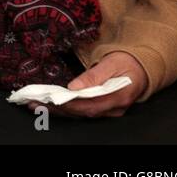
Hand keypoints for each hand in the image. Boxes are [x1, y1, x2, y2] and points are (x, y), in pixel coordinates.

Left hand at [31, 51, 149, 118]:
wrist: (142, 68)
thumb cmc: (128, 62)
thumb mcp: (112, 63)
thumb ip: (94, 76)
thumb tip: (74, 87)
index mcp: (119, 98)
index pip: (90, 106)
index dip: (70, 105)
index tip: (51, 100)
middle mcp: (113, 109)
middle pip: (82, 113)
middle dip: (57, 109)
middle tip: (34, 103)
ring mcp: (108, 110)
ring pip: (80, 114)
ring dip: (57, 110)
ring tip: (35, 104)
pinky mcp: (102, 108)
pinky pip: (82, 110)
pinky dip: (65, 108)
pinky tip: (50, 104)